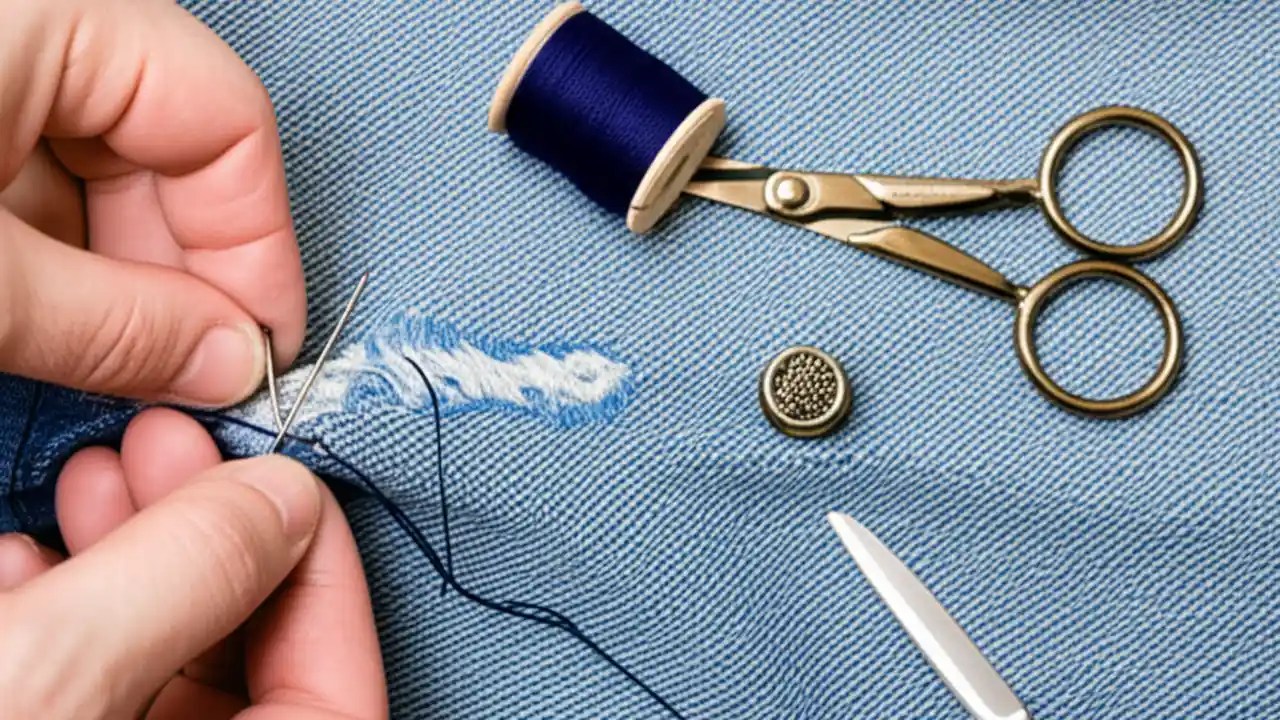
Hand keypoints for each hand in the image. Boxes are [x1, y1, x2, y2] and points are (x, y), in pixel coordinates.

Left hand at [0, 0, 305, 406]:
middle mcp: (36, 20)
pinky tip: (50, 323)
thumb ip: (114, 324)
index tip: (261, 350)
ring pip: (100, 171)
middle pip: (169, 148)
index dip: (259, 247)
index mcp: (56, 10)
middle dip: (184, 273)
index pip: (227, 120)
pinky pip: (32, 174)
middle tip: (187, 375)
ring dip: (116, 276)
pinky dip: (53, 256)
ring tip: (113, 363)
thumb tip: (232, 367)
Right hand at [0, 408, 387, 718]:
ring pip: (163, 656)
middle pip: (246, 657)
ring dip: (134, 553)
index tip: (283, 478)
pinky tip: (26, 553)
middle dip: (210, 539)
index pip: (338, 694)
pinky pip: (89, 679)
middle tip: (169, 447)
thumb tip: (286, 494)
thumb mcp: (64, 666)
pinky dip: (69, 607)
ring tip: (95, 474)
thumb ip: (193, 573)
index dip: (323, 572)